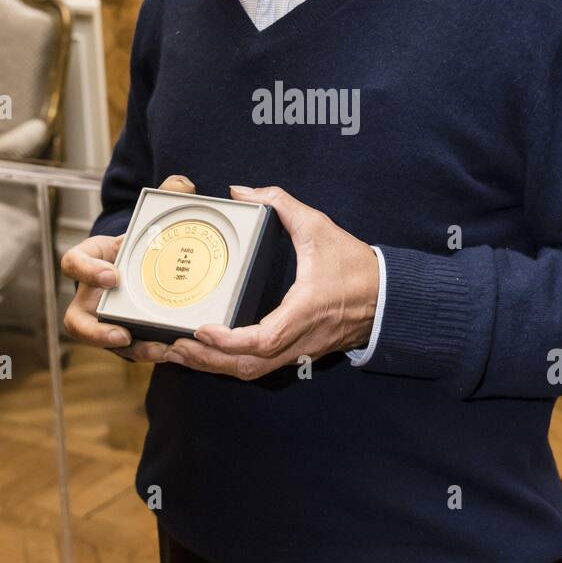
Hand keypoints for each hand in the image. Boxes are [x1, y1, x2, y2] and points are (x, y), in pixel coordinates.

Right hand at [61, 174, 196, 363]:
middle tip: (122, 333)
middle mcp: (90, 295)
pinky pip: (130, 351)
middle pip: (77, 321)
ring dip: (129, 350)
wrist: (146, 263)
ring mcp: (104, 319)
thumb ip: (165, 199)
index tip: (112, 276)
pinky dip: (149, 352)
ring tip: (156, 350)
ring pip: (103, 343)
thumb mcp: (149, 221)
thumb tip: (184, 183)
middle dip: (95, 331)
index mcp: (91, 260)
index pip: (73, 263)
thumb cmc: (142, 241)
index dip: (87, 270)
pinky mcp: (125, 337)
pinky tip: (174, 351)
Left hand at [161, 184, 379, 379]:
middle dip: (207, 361)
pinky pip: (260, 368)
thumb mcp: (319, 226)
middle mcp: (300, 339)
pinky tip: (209, 354)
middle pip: (247, 366)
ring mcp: (300, 351)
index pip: (262, 339)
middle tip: (173, 346)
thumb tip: (243, 190)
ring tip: (182, 352)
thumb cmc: (354, 265)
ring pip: (252, 372)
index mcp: (303, 311)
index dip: (228, 341)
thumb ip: (281, 203)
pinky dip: (231, 365)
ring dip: (215, 367)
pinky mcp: (299, 353)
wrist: (388, 298)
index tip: (202, 329)